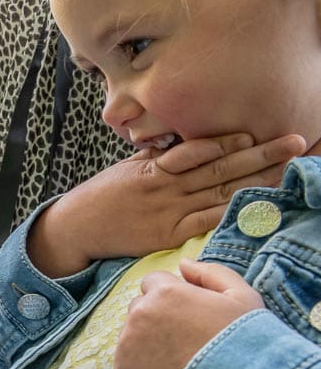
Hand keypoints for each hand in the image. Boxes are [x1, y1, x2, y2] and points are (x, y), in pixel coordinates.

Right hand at [29, 133, 304, 276]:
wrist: (74, 230)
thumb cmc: (99, 197)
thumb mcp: (125, 170)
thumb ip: (156, 157)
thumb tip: (182, 141)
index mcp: (154, 168)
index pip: (197, 150)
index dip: (228, 141)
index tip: (255, 131)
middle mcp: (164, 188)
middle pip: (219, 168)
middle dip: (260, 154)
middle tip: (295, 141)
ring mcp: (167, 213)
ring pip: (219, 193)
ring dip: (257, 181)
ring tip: (288, 169)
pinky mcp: (166, 236)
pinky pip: (205, 222)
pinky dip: (231, 212)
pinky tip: (255, 203)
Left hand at [115, 260, 263, 368]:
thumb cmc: (244, 340)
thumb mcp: (241, 296)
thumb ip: (210, 272)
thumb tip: (183, 263)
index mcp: (165, 292)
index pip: (154, 281)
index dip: (173, 294)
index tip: (189, 312)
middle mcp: (140, 313)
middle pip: (139, 306)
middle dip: (157, 314)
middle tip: (184, 336)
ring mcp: (128, 342)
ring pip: (131, 331)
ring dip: (147, 337)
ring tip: (178, 355)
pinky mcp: (123, 368)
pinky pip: (126, 356)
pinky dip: (141, 361)